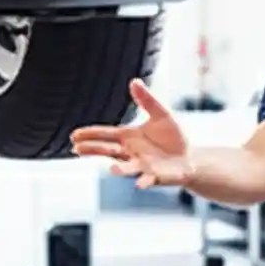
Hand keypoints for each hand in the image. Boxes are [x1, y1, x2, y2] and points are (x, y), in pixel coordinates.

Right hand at [69, 79, 191, 188]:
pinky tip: (139, 184)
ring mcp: (141, 165)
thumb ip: (147, 100)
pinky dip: (143, 181)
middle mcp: (131, 152)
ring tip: (111, 168)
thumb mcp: (161, 114)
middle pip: (108, 150)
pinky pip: (148, 179)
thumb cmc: (172, 136)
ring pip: (126, 167)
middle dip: (93, 150)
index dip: (90, 134)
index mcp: (129, 136)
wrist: (190, 156)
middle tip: (77, 149)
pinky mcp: (155, 176)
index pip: (106, 134)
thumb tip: (135, 81)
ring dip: (119, 168)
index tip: (74, 135)